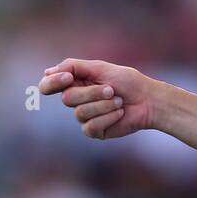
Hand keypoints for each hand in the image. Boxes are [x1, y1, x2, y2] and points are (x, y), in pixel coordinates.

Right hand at [37, 59, 154, 139]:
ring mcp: (85, 117)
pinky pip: (90, 126)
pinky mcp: (94, 130)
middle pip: (67, 98)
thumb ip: (74, 67)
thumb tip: (47, 71)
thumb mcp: (100, 68)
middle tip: (111, 89)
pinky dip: (108, 117)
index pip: (49, 86)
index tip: (68, 78)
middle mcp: (77, 100)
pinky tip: (119, 113)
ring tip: (119, 101)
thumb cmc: (127, 82)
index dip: (53, 83)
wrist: (148, 100)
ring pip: (80, 113)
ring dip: (104, 105)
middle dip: (92, 93)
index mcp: (75, 82)